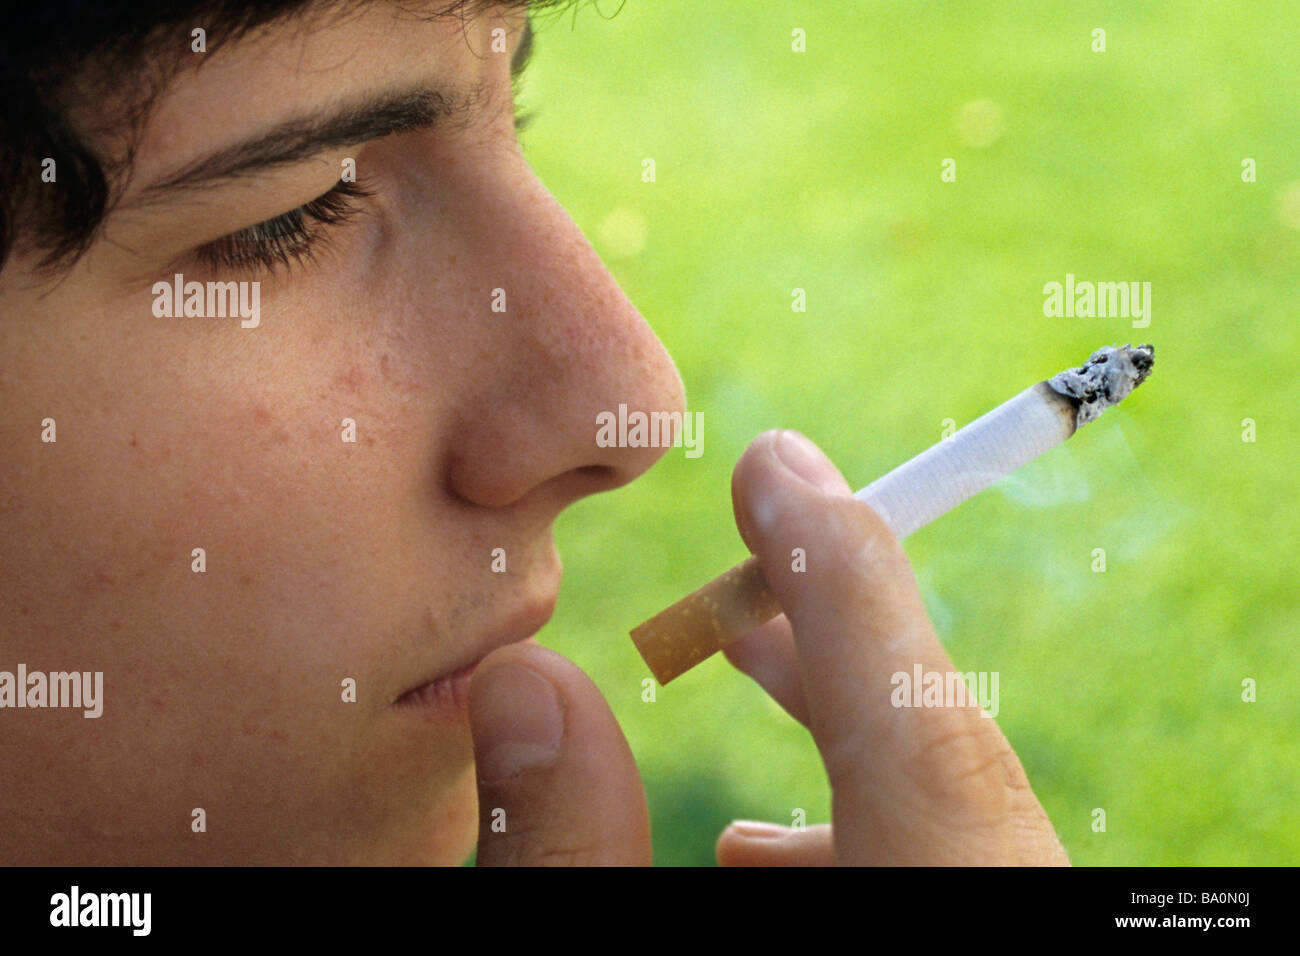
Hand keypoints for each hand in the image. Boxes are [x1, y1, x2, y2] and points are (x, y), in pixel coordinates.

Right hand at [467, 430, 1067, 864]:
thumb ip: (567, 844)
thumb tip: (527, 678)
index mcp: (929, 895)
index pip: (901, 709)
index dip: (833, 571)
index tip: (774, 465)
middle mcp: (995, 898)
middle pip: (941, 738)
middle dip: (836, 620)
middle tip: (754, 533)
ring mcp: (1010, 919)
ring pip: (957, 801)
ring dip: (848, 710)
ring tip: (746, 652)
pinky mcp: (992, 933)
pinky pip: (956, 856)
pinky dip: (872, 816)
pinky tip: (762, 841)